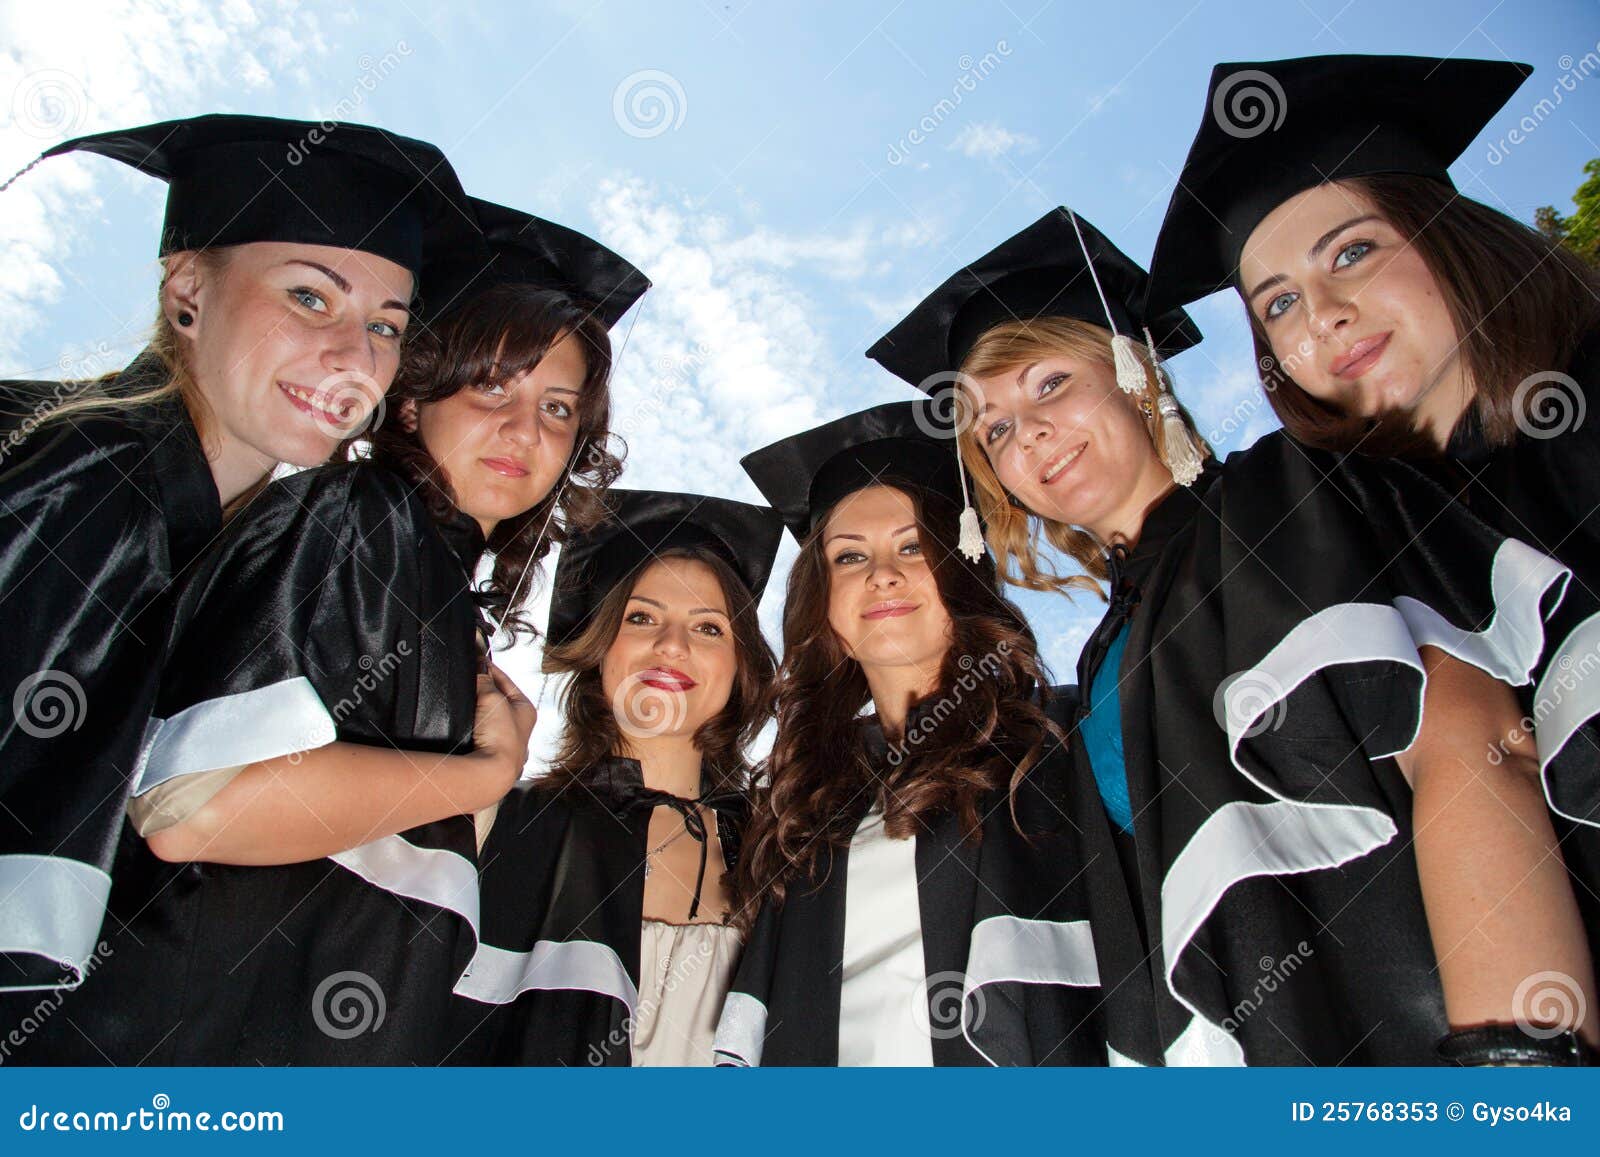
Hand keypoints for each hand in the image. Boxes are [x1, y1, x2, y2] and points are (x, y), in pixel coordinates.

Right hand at [471, 664, 536, 785]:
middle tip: (467, 679)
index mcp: (526, 710)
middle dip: (482, 690)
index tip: (476, 660)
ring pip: (487, 718)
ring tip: (463, 702)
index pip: (506, 682)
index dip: (490, 669)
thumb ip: (485, 680)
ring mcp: (504, 743)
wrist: (491, 772)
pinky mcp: (489, 756)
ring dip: (476, 710)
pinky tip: (462, 725)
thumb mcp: (493, 699)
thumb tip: (479, 666)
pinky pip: (478, 734)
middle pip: (497, 700)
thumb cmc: (501, 739)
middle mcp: (519, 728)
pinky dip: (471, 726)